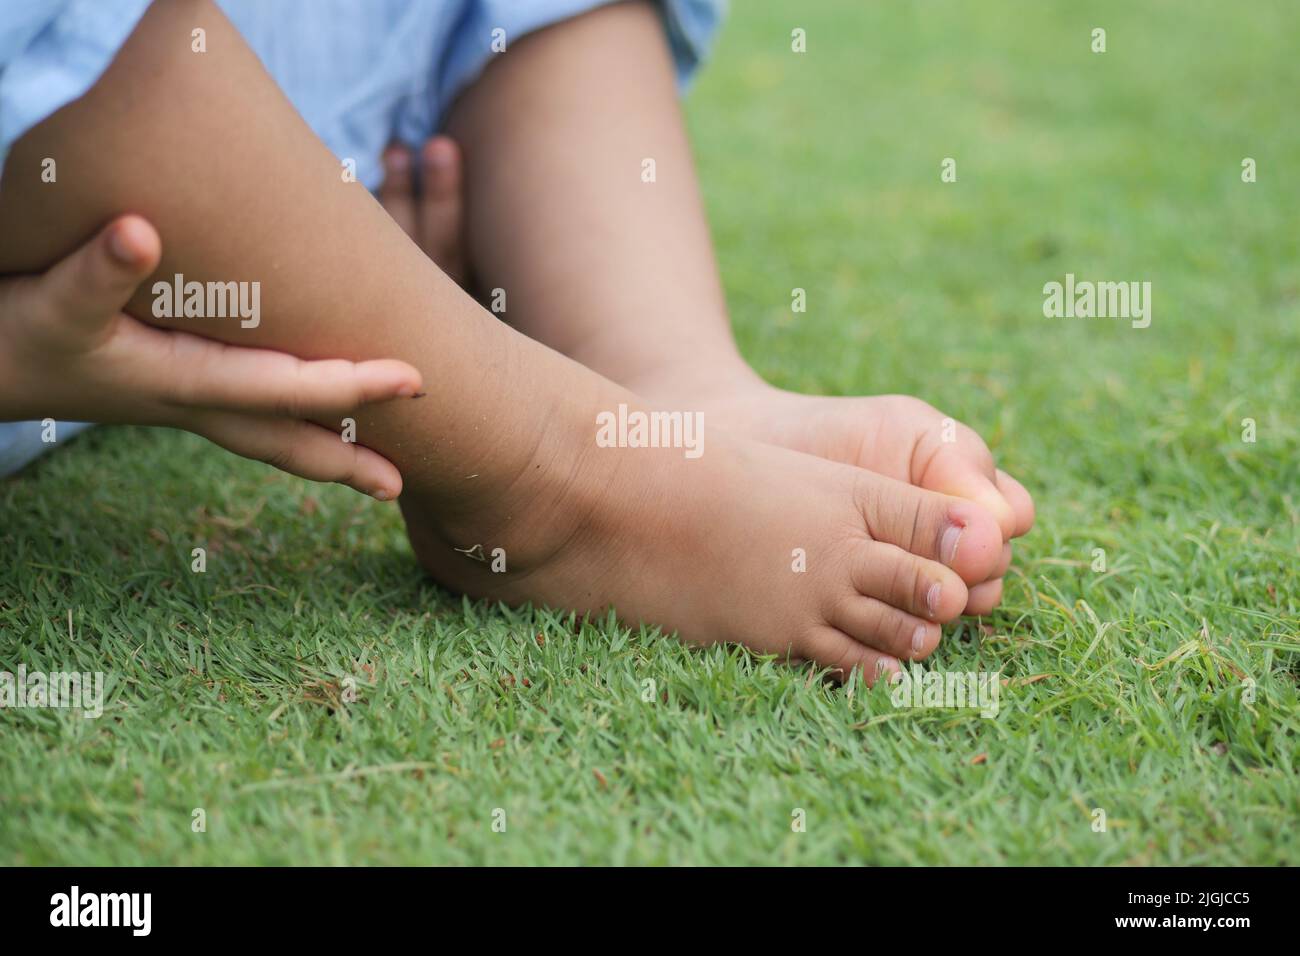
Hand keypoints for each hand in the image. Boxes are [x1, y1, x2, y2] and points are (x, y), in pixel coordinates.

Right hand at [0, 215, 421, 498]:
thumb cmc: (12, 330)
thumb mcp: (49, 298)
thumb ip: (95, 270)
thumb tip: (141, 232)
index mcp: (180, 382)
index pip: (285, 389)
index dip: (350, 386)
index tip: (412, 380)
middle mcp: (192, 403)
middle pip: (285, 443)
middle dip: (345, 460)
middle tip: (403, 484)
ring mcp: (184, 403)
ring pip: (269, 438)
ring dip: (323, 456)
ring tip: (379, 479)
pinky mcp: (171, 389)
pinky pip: (250, 417)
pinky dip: (292, 427)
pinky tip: (312, 420)